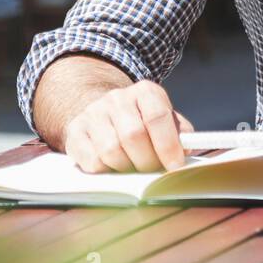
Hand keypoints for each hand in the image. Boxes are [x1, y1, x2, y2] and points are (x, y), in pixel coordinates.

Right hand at [62, 81, 193, 173]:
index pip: (157, 117)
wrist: (105, 113)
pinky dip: (107, 171)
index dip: (168, 145)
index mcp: (145, 91)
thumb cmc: (143, 122)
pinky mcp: (75, 131)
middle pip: (133, 136)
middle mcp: (117, 98)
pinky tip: (113, 166)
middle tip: (153, 171)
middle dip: (148, 161)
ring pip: (111, 150)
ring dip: (126, 167)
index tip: (175, 166)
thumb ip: (180, 133)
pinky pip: (92, 161)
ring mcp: (93, 113)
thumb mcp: (166, 120)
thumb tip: (186, 151)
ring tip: (133, 167)